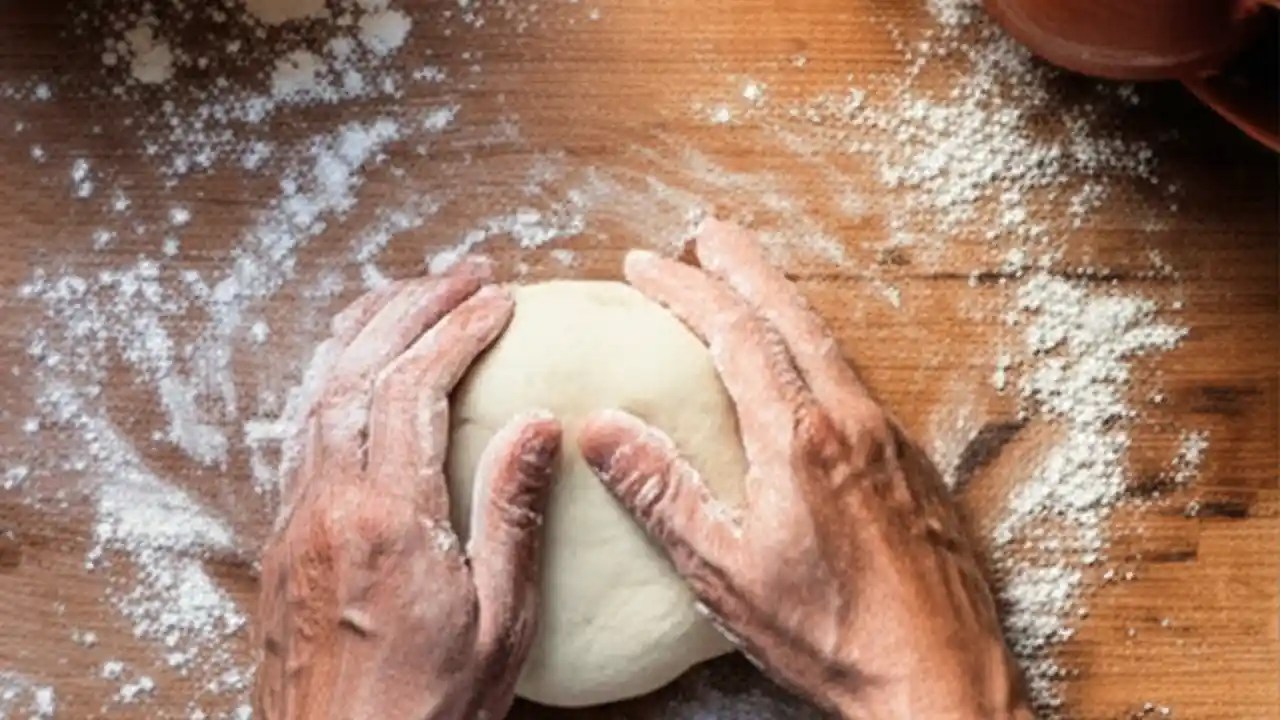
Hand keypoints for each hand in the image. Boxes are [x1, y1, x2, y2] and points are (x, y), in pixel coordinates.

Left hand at [254, 262, 560, 719]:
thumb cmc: (427, 708)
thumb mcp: (501, 621)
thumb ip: (515, 515)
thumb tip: (540, 424)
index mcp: (388, 521)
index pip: (417, 388)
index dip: (459, 331)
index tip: (500, 299)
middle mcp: (327, 506)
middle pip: (358, 369)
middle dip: (412, 305)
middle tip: (462, 272)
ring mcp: (293, 520)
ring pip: (316, 392)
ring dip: (362, 330)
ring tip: (406, 291)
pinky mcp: (276, 540)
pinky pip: (297, 432)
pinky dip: (328, 379)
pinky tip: (352, 367)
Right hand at [578, 221, 1031, 719]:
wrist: (937, 679)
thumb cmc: (832, 636)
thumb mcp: (724, 572)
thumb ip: (662, 493)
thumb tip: (603, 428)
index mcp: (798, 437)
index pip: (732, 333)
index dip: (684, 288)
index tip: (644, 265)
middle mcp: (850, 421)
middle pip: (790, 313)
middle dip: (741, 263)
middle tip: (706, 231)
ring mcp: (890, 440)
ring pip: (829, 342)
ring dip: (781, 301)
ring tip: (748, 283)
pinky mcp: (912, 467)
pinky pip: (854, 381)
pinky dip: (815, 349)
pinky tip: (804, 370)